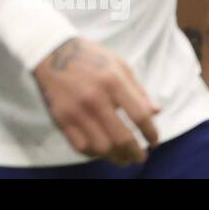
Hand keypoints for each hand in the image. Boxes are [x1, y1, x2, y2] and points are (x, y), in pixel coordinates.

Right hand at [32, 37, 160, 164]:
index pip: (140, 116)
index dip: (151, 133)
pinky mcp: (61, 118)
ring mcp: (76, 110)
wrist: (51, 52)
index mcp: (113, 80)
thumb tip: (157, 112)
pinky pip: (81, 147)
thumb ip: (138, 90)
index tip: (154, 141)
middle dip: (136, 153)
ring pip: (102, 147)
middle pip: (122, 138)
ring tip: (124, 158)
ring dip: (117, 157)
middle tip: (141, 157)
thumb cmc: (90, 57)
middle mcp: (95, 97)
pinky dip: (96, 154)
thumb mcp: (119, 65)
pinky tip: (103, 151)